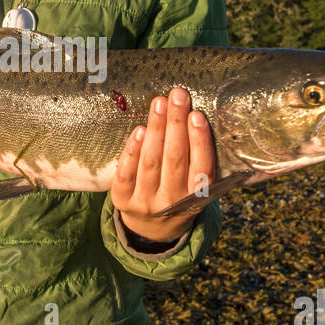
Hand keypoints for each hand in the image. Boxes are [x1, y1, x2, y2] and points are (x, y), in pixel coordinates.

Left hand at [110, 87, 215, 243]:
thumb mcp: (196, 188)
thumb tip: (202, 118)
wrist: (152, 229)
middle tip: (177, 95)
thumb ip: (201, 163)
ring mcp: (146, 203)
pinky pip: (126, 174)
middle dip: (176, 124)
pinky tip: (139, 130)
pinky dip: (132, 151)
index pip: (201, 168)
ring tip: (159, 104)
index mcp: (197, 199)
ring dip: (156, 130)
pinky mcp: (123, 201)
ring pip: (151, 162)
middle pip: (175, 159)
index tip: (197, 114)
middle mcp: (172, 202)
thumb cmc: (179, 195)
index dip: (199, 141)